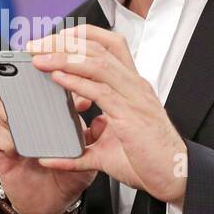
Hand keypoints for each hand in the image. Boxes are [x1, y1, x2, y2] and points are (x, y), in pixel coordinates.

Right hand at [0, 90, 95, 213]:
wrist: (51, 205)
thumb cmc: (68, 178)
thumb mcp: (88, 159)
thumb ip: (94, 140)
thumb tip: (102, 121)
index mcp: (55, 117)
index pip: (54, 91)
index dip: (64, 88)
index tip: (80, 100)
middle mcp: (32, 120)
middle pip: (23, 91)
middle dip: (31, 88)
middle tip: (45, 97)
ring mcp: (14, 131)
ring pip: (2, 105)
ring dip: (12, 108)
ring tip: (25, 120)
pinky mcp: (0, 148)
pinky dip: (3, 136)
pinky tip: (16, 146)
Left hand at [27, 25, 187, 205]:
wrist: (176, 177)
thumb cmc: (148, 161)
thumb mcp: (109, 147)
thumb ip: (82, 146)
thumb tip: (55, 154)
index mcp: (133, 86)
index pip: (110, 44)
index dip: (82, 35)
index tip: (56, 38)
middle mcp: (135, 85)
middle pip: (98, 48)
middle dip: (64, 42)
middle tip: (37, 45)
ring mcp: (134, 98)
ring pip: (97, 64)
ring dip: (64, 58)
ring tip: (39, 58)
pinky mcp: (130, 116)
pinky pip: (100, 91)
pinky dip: (76, 81)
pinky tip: (57, 77)